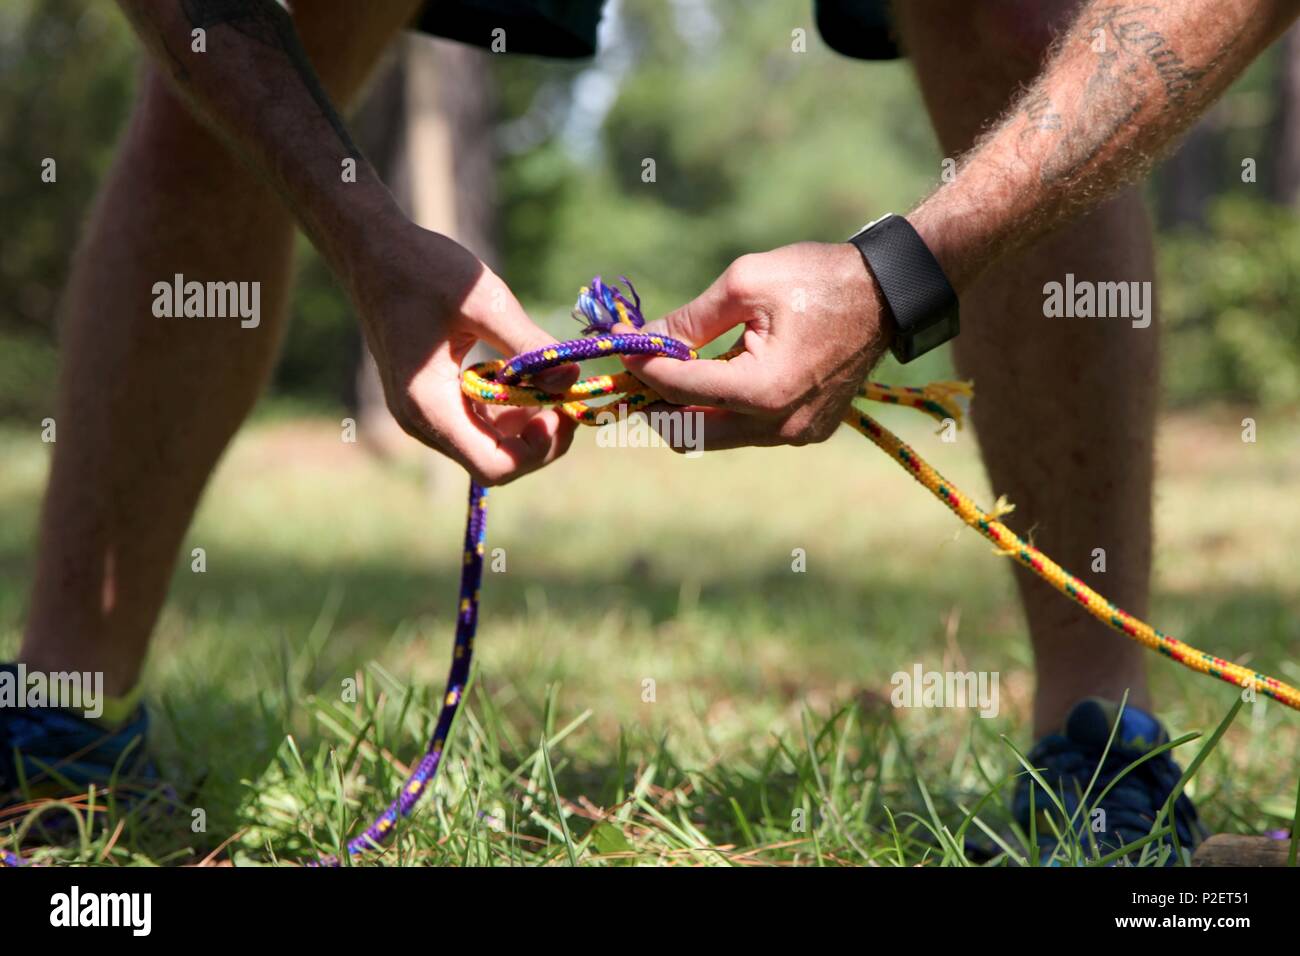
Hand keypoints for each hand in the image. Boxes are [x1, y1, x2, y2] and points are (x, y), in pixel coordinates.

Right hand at [349, 220, 577, 484]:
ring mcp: (425, 412)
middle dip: (538, 436)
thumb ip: (528, 344)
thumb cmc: (421, 269)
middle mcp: (423, 421)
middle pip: (495, 460)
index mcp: (429, 406)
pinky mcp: (433, 397)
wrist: (371, 250)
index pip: (493, 466)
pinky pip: (478, 420)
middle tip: (569, 396)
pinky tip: (524, 371)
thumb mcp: (484, 302)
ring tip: (553, 379)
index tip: (564, 411)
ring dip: (526, 420)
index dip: (537, 450)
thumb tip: (572, 377)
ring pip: (489, 442)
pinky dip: (508, 405)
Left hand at [622, 242, 890, 449]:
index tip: (619, 344)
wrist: (886, 294)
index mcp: (762, 390)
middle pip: (688, 432)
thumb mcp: (744, 283)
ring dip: (688, 406)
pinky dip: (722, 408)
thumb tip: (642, 339)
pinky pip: (746, 431)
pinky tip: (720, 373)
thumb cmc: (815, 279)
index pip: (678, 388)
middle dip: (654, 401)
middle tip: (636, 370)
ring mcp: (795, 435)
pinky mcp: (806, 433)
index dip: (641, 366)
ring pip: (716, 436)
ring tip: (674, 368)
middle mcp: (778, 425)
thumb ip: (689, 320)